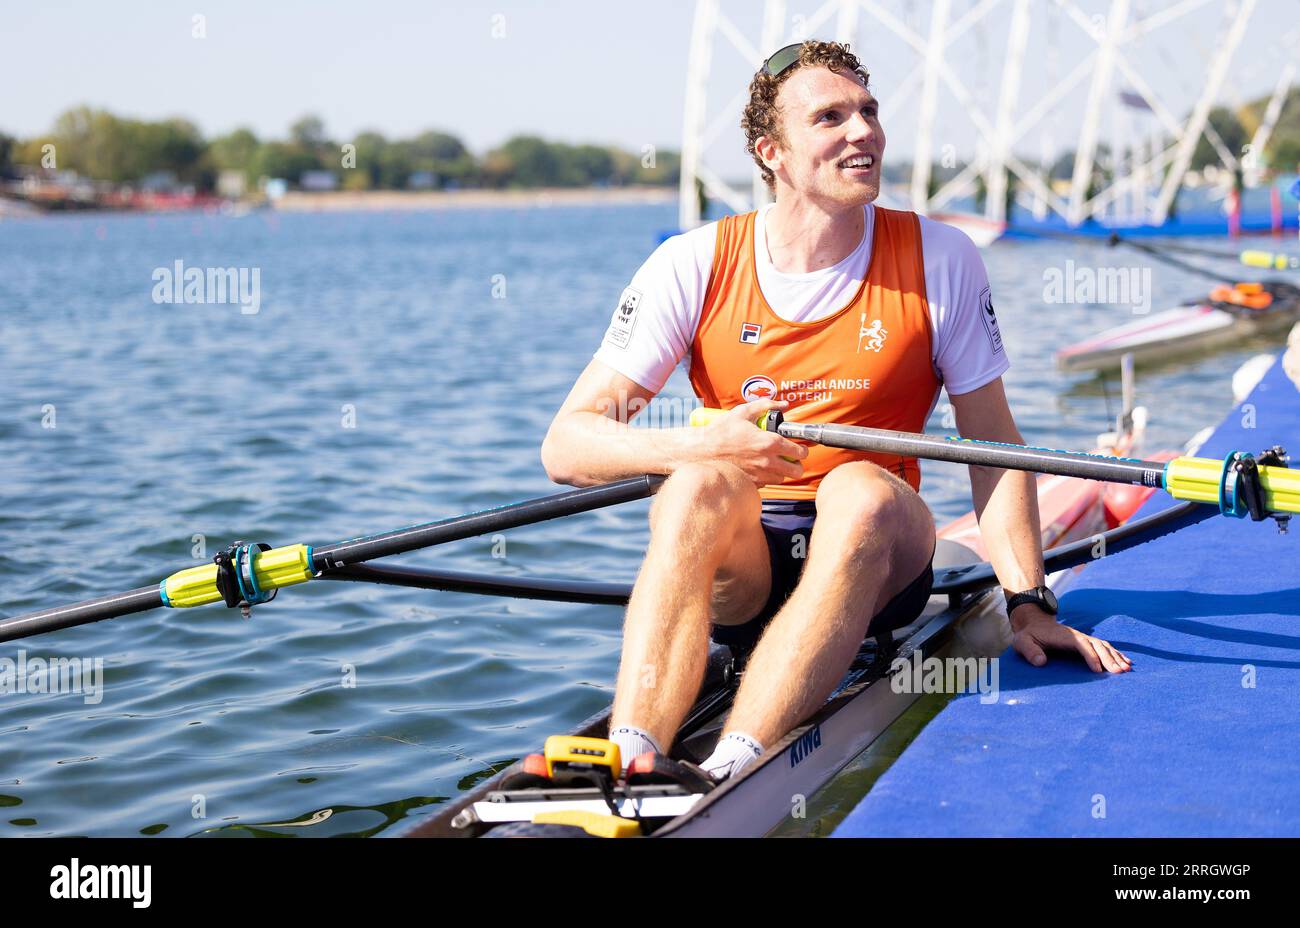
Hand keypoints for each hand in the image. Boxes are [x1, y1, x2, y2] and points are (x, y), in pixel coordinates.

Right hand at [695, 399, 806, 485]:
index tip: (799, 448)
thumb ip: (766, 406)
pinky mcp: (751, 483)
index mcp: (769, 443)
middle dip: (797, 464)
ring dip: (782, 471)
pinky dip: (767, 477)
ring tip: (774, 462)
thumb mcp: (743, 412)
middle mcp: (767, 461)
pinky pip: (767, 483)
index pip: (800, 452)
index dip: (803, 449)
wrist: (701, 451)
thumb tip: (783, 404)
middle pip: (797, 471)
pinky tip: (759, 467)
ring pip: (783, 478)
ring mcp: (759, 475)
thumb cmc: (721, 431)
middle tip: (791, 458)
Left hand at [1010, 605, 1131, 673]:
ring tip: (1127, 669)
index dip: (1091, 657)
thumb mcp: (1022, 642)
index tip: (1098, 670)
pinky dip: (1116, 654)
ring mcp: (1084, 639)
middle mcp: (1078, 636)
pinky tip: (1126, 662)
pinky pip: (1104, 648)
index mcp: (1065, 637)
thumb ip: (1030, 651)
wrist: (1034, 624)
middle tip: (1120, 672)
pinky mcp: (1086, 643)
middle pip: (1097, 646)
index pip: (1082, 646)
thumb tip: (1040, 662)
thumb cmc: (1028, 635)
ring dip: (1116, 657)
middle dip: (1109, 659)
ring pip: (1104, 647)